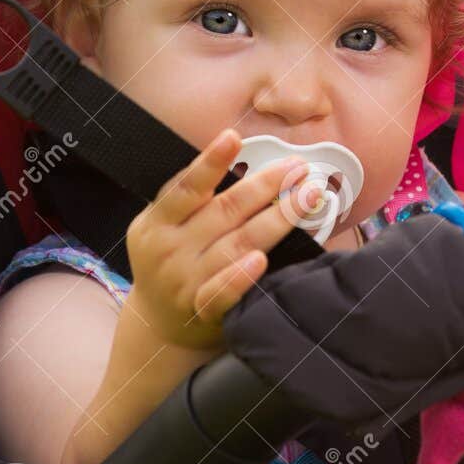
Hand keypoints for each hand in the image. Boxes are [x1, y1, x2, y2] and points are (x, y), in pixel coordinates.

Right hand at [123, 128, 313, 352]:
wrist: (156, 326)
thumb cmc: (171, 263)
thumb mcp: (165, 227)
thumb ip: (194, 200)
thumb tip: (243, 162)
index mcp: (158, 222)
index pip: (187, 187)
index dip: (211, 161)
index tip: (234, 137)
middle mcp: (169, 249)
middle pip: (224, 211)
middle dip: (266, 185)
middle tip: (297, 167)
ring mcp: (184, 281)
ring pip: (236, 244)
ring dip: (276, 219)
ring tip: (306, 198)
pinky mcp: (200, 310)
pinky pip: (223, 292)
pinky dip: (241, 276)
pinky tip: (261, 259)